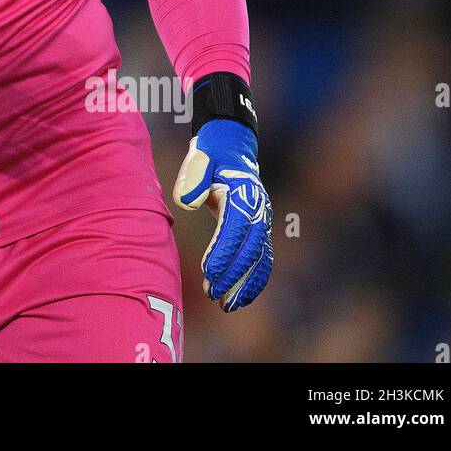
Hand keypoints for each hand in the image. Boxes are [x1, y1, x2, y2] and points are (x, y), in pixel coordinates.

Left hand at [173, 118, 273, 310]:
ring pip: (260, 259)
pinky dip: (253, 280)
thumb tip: (187, 203)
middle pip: (250, 249)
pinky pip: (261, 259)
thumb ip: (192, 177)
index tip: (209, 273)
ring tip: (226, 305)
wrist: (231, 145)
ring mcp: (263, 221)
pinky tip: (238, 298)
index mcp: (243, 194)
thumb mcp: (199, 157)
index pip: (235, 229)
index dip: (223, 252)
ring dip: (245, 284)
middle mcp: (259, 210)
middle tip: (213, 294)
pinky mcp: (260, 229)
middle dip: (233, 275)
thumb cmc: (211, 153)